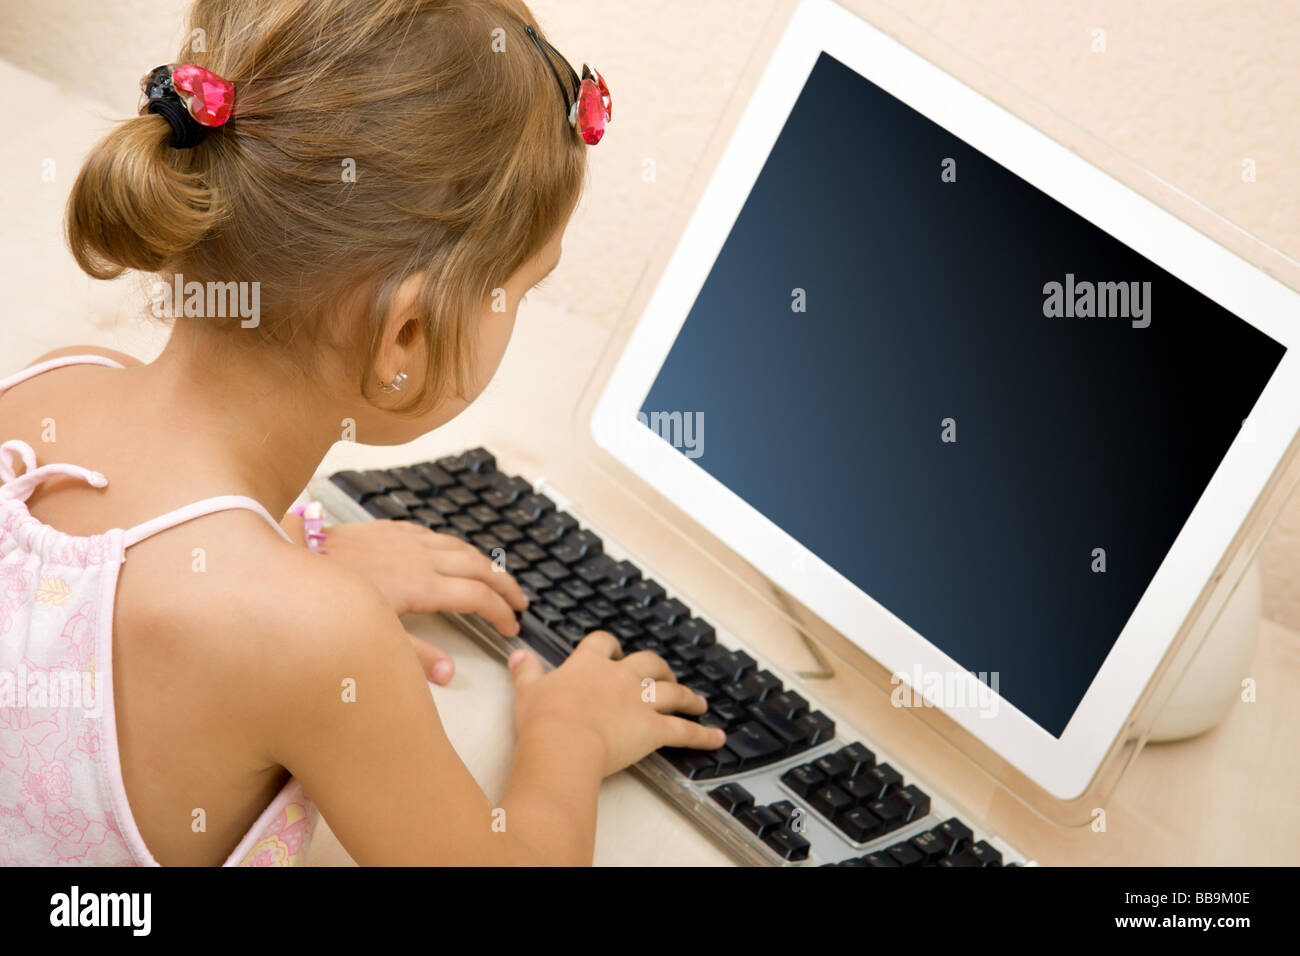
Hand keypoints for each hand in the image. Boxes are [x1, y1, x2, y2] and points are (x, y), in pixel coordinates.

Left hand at [284, 515, 527, 684]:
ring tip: (497, 578)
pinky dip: (455, 546)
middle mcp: (421, 558)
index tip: (511, 628)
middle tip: (520, 603)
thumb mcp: (371, 634)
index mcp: (422, 586)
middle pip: (480, 567)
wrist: (292, 553)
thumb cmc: (328, 601)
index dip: (500, 613)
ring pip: (462, 547)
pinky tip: (453, 554)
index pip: (477, 598)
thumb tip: (449, 674)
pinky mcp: (391, 530)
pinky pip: (435, 534)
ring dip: (485, 563)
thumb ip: (413, 655)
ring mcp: (407, 540)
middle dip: (505, 586)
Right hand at [507, 631, 725, 777]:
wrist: (563, 743)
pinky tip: (716, 737)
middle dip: (658, 666)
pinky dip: (702, 735)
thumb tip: (518, 654)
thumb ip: (526, 671)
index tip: (611, 651)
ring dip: (687, 696)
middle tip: (664, 672)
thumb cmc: (543, 720)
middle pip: (646, 662)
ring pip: (671, 691)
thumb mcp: (527, 691)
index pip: (602, 644)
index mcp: (588, 666)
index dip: (609, 646)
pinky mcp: (653, 728)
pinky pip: (683, 730)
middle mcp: (618, 678)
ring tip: (698, 702)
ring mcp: (639, 701)